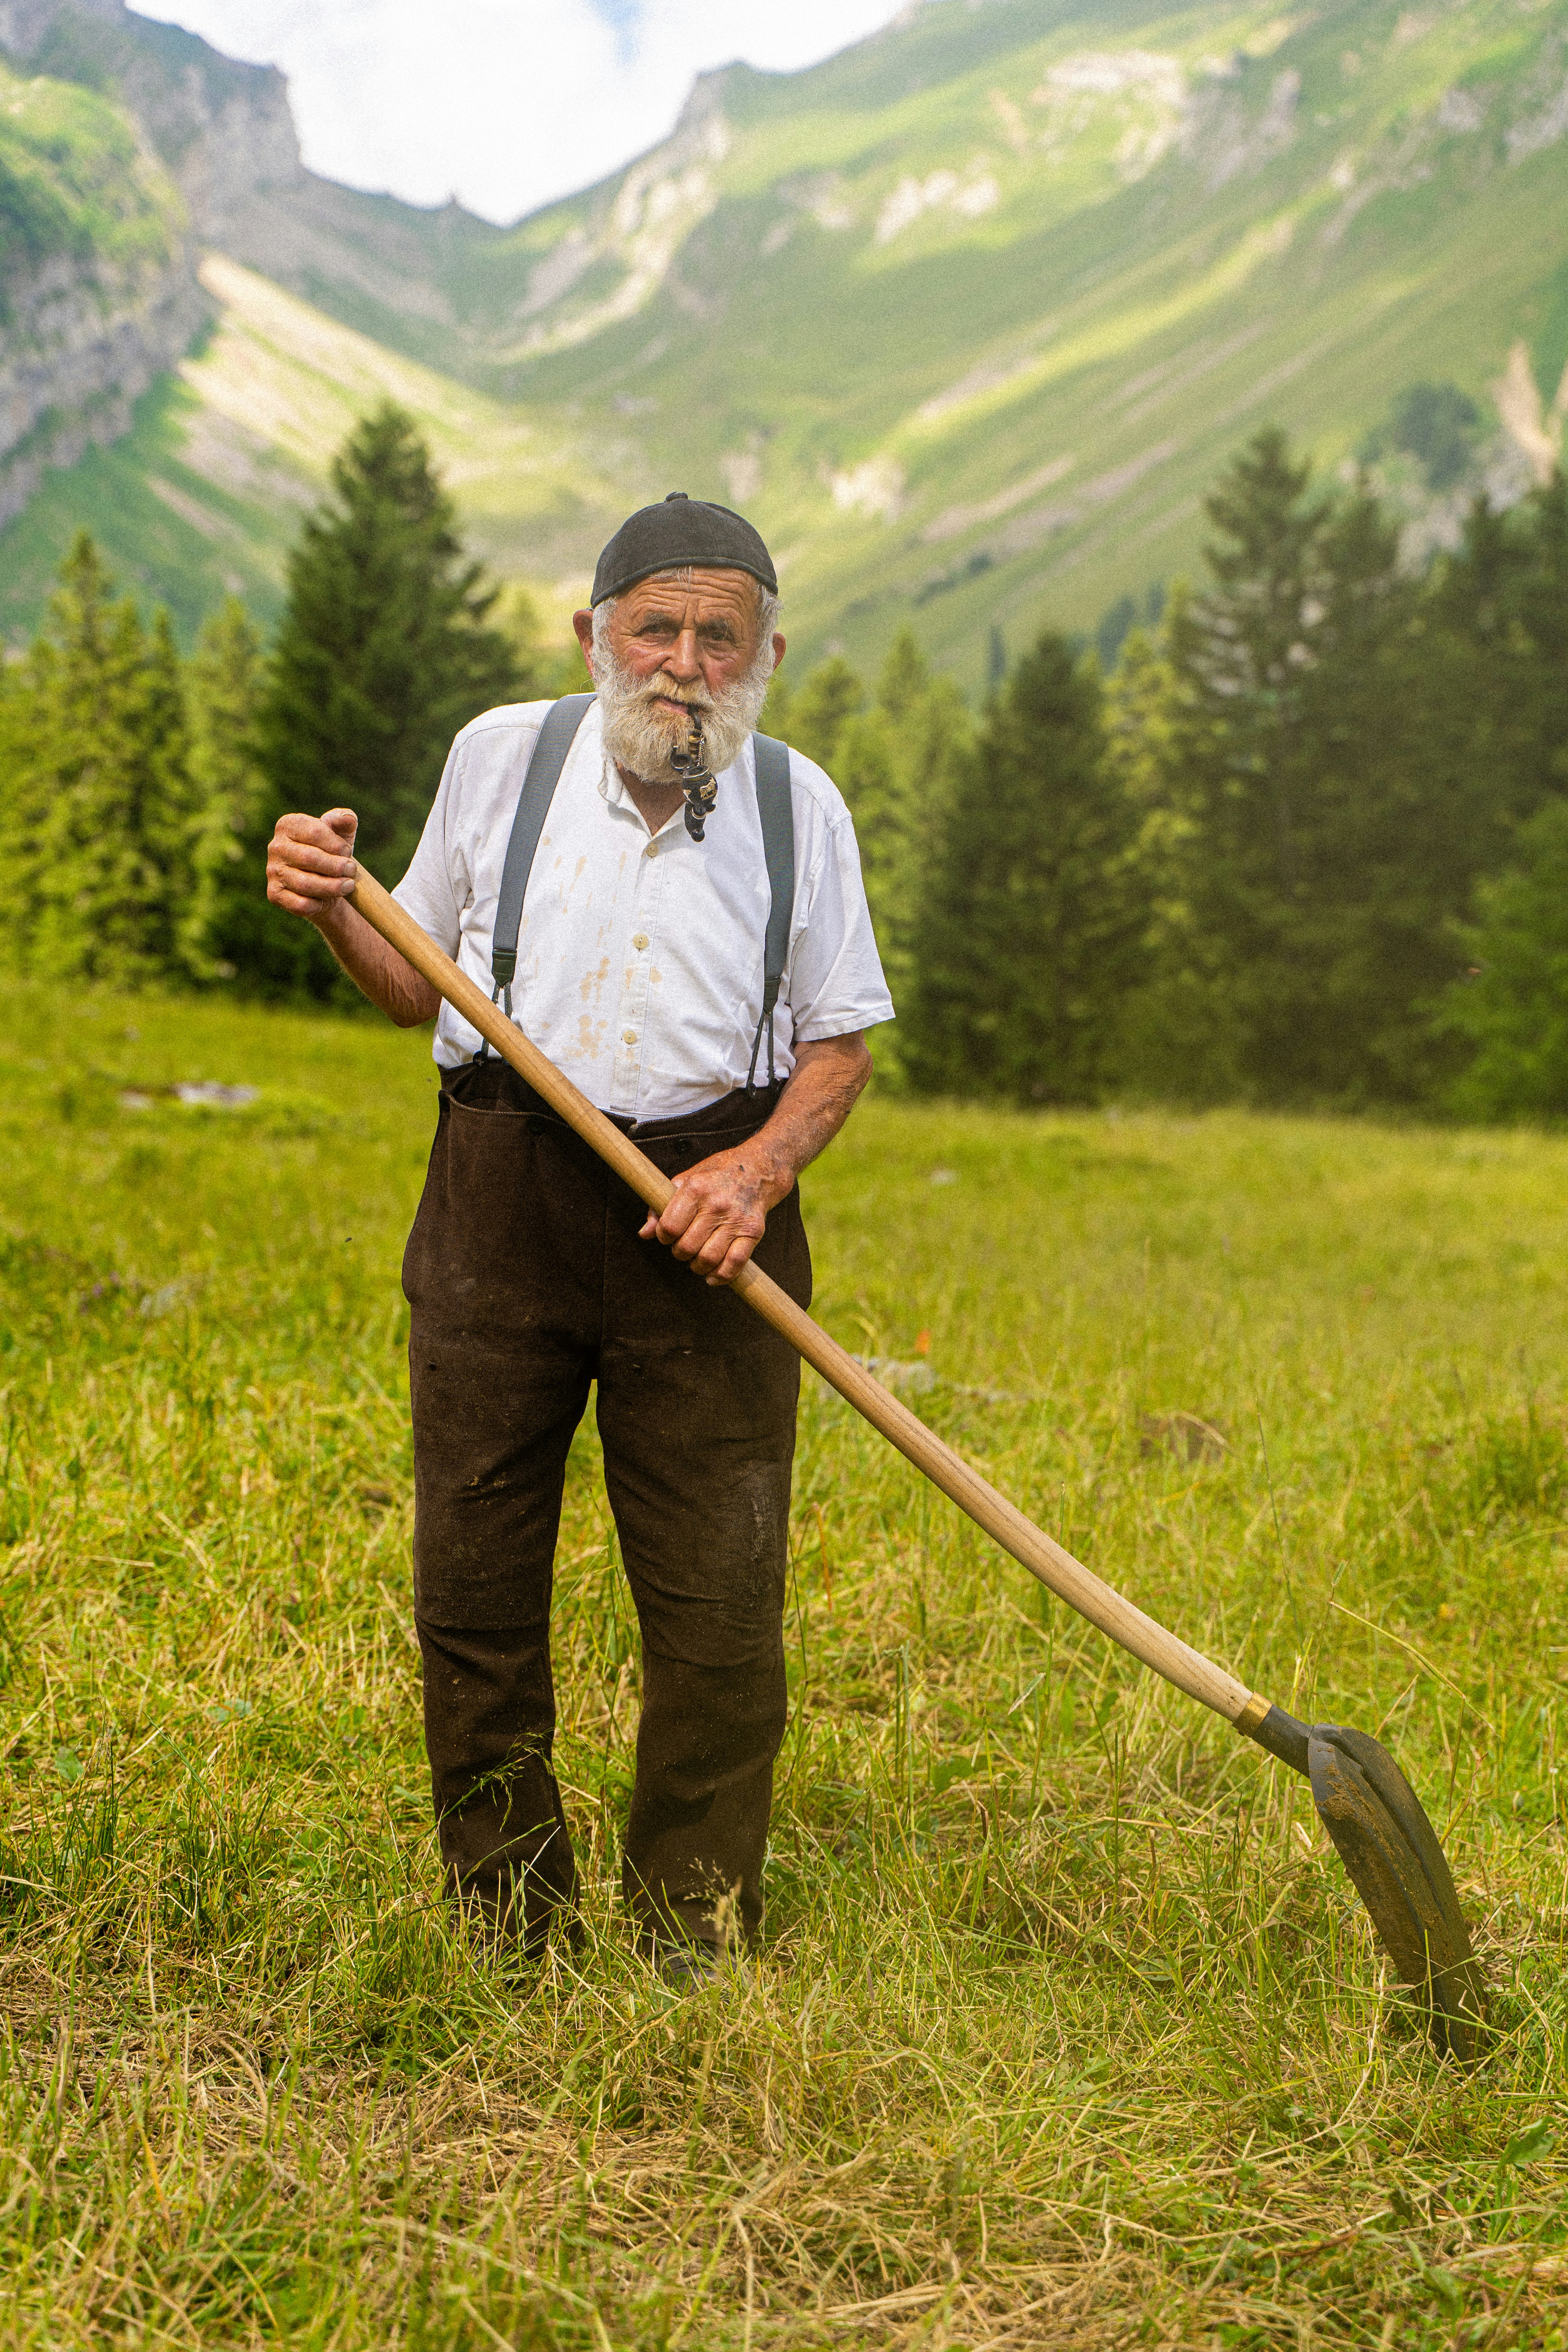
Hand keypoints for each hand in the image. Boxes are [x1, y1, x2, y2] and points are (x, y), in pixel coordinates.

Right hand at [267, 808, 358, 923]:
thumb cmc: (333, 853)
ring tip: (348, 885)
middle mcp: (276, 847)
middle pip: (309, 858)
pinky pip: (300, 904)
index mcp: (288, 825)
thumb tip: (347, 818)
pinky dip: (319, 904)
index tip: (347, 852)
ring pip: (306, 884)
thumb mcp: (342, 834)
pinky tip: (327, 899)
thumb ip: (345, 820)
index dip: (336, 845)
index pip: (315, 832)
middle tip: (352, 871)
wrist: (325, 882)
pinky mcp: (274, 894)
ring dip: (333, 887)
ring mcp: (272, 871)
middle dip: (337, 866)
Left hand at [639, 1141, 789, 1284]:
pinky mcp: (753, 1231)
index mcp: (696, 1189)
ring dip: (698, 1266)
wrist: (757, 1169)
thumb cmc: (717, 1175)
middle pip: (687, 1247)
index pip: (670, 1227)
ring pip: (708, 1259)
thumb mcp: (685, 1180)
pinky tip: (713, 1275)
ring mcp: (736, 1219)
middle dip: (680, 1253)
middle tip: (683, 1247)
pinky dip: (721, 1276)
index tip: (668, 1235)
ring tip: (697, 1259)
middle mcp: (716, 1204)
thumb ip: (661, 1206)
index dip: (664, 1237)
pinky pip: (734, 1263)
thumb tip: (645, 1233)